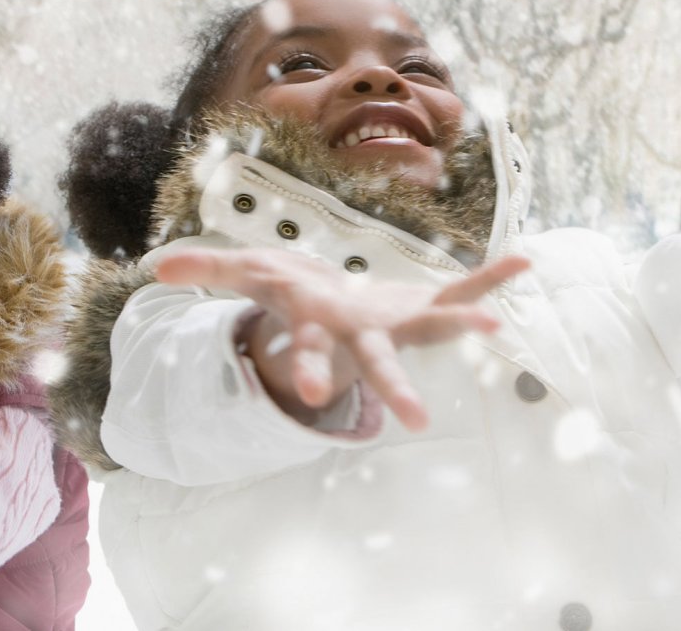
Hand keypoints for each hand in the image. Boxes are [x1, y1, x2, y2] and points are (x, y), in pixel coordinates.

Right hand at [155, 247, 529, 430]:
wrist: (336, 313)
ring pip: (433, 326)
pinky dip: (494, 276)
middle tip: (414, 421)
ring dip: (463, 323)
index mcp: (322, 330)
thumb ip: (206, 271)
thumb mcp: (248, 276)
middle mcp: (365, 335)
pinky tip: (526, 259)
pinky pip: (463, 287)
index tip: (311, 391)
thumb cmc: (293, 294)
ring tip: (495, 326)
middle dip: (392, 388)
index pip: (313, 352)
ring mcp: (400, 323)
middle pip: (378, 363)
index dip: (310, 369)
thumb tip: (154, 267)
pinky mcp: (426, 305)